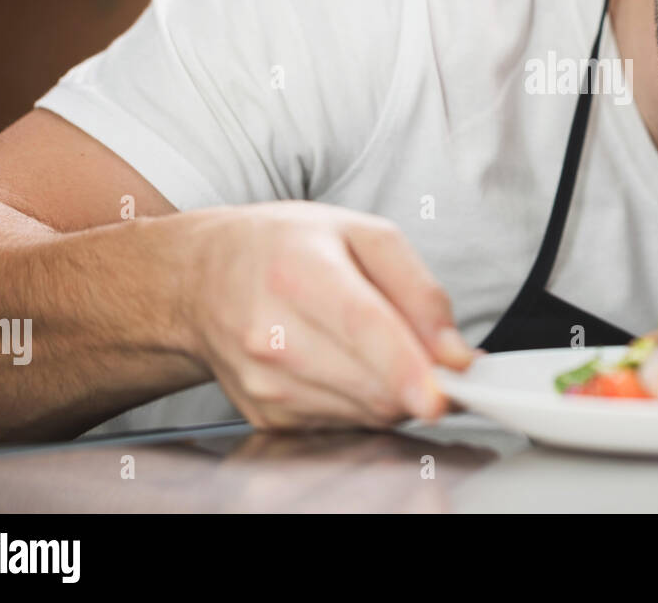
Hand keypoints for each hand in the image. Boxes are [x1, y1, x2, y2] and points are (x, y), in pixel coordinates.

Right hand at [169, 201, 476, 430]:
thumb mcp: (363, 234)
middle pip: (370, 383)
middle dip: (421, 381)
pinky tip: (348, 366)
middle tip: (436, 357)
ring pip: (365, 412)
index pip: (360, 327)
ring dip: (395, 393)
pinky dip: (364, 403)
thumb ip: (420, 290)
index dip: (404, 367)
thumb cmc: (284, 247)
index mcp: (299, 272)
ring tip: (381, 350)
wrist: (202, 280)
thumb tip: (455, 353)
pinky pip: (344, 425)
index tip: (439, 396)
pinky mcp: (267, 416)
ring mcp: (265, 382)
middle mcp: (272, 334)